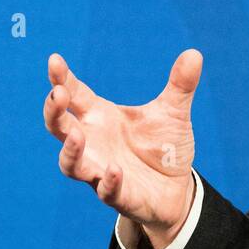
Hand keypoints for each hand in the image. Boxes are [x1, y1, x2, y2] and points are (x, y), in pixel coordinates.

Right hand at [43, 50, 201, 248]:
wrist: (177, 187)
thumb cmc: (164, 147)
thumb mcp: (174, 113)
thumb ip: (180, 85)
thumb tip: (194, 53)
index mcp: (102, 118)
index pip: (75, 96)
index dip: (62, 80)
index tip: (55, 61)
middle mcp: (94, 143)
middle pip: (60, 127)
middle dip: (54, 112)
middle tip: (57, 94)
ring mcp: (101, 170)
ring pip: (71, 164)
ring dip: (71, 150)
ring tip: (75, 135)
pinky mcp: (118, 195)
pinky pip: (106, 191)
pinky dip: (108, 182)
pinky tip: (115, 170)